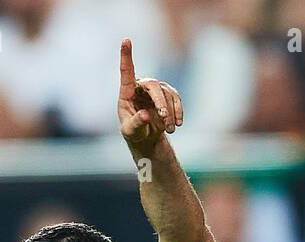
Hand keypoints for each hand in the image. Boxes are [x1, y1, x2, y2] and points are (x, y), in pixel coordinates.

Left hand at [118, 38, 182, 152]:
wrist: (146, 138)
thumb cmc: (134, 133)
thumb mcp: (131, 132)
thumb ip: (136, 123)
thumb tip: (146, 115)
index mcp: (126, 93)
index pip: (126, 72)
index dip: (126, 56)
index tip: (126, 40)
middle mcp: (140, 87)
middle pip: (153, 86)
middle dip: (160, 102)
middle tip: (164, 118)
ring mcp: (155, 90)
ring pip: (166, 93)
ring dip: (170, 112)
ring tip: (170, 129)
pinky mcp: (166, 95)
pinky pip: (175, 98)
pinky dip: (178, 111)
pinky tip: (178, 123)